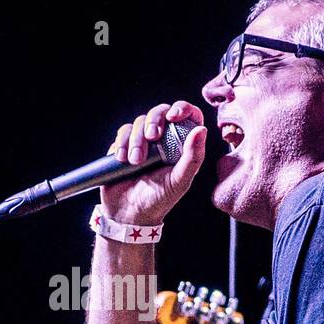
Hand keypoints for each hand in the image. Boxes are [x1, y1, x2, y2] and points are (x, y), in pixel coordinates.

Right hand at [101, 100, 206, 226]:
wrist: (129, 214)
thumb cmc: (159, 200)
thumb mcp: (180, 181)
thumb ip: (193, 157)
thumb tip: (201, 129)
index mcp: (181, 145)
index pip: (187, 116)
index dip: (182, 108)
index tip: (174, 116)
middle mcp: (163, 140)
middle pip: (160, 112)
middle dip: (154, 120)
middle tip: (152, 137)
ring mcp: (142, 142)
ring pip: (139, 122)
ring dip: (136, 139)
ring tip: (135, 162)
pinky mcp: (124, 146)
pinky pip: (123, 132)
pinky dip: (122, 143)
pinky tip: (122, 160)